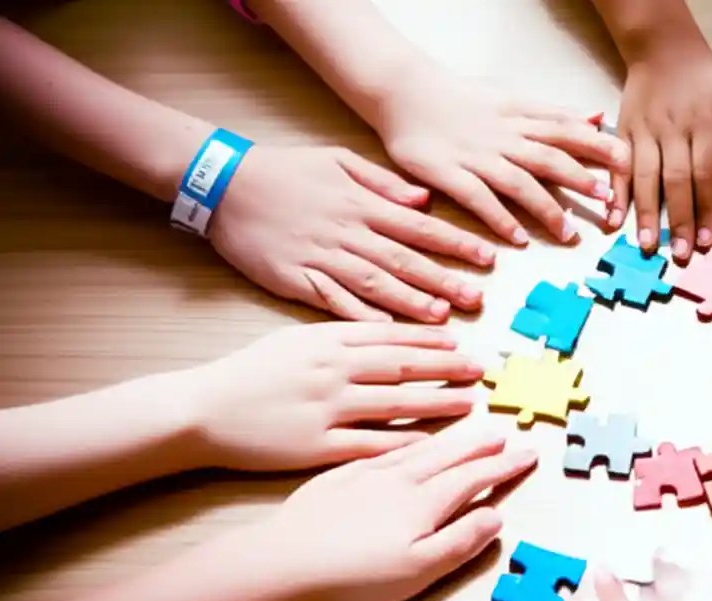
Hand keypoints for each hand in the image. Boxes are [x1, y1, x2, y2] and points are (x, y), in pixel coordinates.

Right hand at [189, 322, 478, 471]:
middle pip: (403, 366)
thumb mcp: (293, 340)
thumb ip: (338, 336)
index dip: (431, 339)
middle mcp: (333, 370)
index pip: (391, 335)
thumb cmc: (248, 374)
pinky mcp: (318, 445)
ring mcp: (327, 408)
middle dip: (448, 367)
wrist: (202, 409)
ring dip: (438, 403)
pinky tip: (434, 444)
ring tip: (469, 403)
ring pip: (396, 403)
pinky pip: (372, 444)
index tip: (462, 342)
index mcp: (327, 340)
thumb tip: (382, 333)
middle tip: (481, 369)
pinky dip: (405, 443)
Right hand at [211, 145, 491, 322]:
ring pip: (375, 283)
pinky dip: (360, 315)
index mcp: (362, 205)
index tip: (487, 258)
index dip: (456, 243)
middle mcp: (348, 233)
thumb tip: (424, 199)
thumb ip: (383, 183)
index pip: (419, 227)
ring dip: (411, 301)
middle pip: (405, 260)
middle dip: (445, 279)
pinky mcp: (296, 279)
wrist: (224, 182)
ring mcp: (322, 258)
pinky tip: (385, 328)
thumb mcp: (338, 160)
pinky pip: (333, 301)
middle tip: (477, 298)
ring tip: (442, 318)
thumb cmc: (284, 169)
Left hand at [253, 424, 534, 600]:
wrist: (283, 562)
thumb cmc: (352, 576)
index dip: (503, 466)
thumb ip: (460, 542)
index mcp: (423, 502)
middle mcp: (399, 479)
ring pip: (420, 446)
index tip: (527, 453)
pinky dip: (408, 439)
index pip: (473, 477)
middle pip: (449, 454)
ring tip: (468, 426)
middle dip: (481, 443)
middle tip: (504, 431)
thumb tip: (495, 517)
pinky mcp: (340, 476)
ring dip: (450, 437)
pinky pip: (386, 446)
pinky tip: (409, 440)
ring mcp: (368, 473)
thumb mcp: (417, 570)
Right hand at [376, 65, 629, 243]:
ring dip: (546, 208)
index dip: (599, 148)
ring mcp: (476, 155)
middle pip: (550, 156)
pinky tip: (518, 239)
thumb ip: (553, 112)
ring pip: (518, 182)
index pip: (568, 129)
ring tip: (569, 233)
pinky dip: (500, 219)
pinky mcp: (449, 173)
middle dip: (581, 180)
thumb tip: (596, 117)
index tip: (627, 166)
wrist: (404, 91)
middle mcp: (503, 135)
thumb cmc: (461, 98)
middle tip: (608, 203)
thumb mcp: (512, 96)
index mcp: (520, 115)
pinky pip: (478, 198)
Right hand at [618, 45, 711, 261]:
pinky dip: (616, 193)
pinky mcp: (623, 132)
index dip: (707, 209)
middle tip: (682, 254)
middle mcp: (673, 130)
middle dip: (679, 220)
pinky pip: (617, 166)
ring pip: (645, 177)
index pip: (707, 173)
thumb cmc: (706, 80)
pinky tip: (615, 219)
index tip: (709, 241)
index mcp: (705, 123)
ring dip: (647, 214)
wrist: (662, 48)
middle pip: (675, 181)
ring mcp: (644, 132)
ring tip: (648, 246)